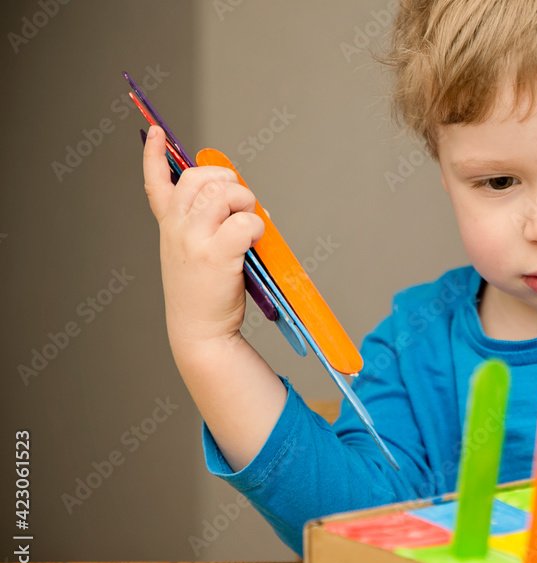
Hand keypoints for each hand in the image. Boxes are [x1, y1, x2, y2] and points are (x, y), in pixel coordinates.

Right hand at [142, 125, 263, 348]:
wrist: (200, 330)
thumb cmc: (206, 292)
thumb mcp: (194, 253)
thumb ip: (209, 224)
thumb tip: (244, 200)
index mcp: (168, 225)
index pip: (156, 183)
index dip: (154, 155)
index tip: (156, 132)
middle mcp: (176, 227)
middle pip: (204, 178)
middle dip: (232, 184)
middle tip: (243, 208)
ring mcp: (193, 239)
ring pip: (226, 193)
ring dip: (247, 204)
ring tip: (250, 227)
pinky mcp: (215, 253)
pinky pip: (246, 221)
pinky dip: (258, 227)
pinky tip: (254, 244)